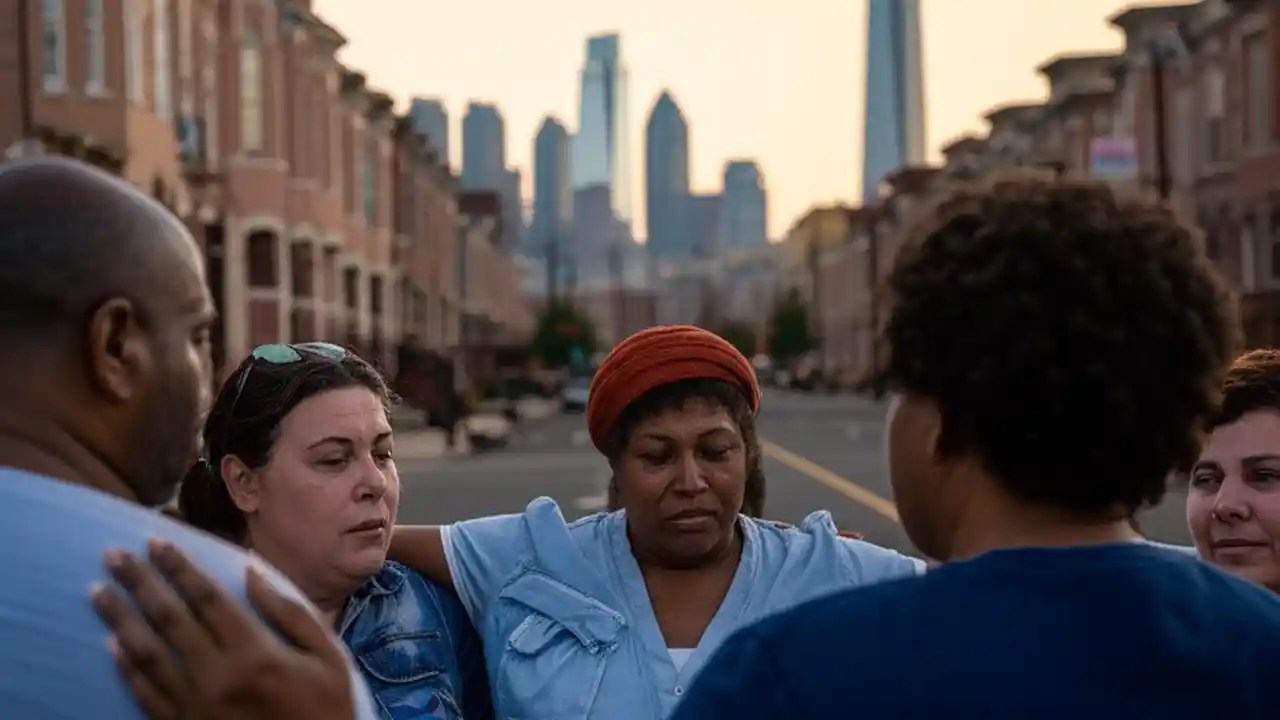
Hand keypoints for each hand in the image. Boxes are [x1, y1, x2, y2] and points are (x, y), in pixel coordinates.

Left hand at [90, 539, 355, 719]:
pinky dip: (126, 668)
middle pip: (169, 619)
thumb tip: (251, 572)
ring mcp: (194, 705)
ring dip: (119, 619)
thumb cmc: (326, 706)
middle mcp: (217, 676)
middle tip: (114, 555)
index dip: (179, 568)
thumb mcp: (326, 656)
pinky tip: (111, 645)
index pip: (206, 598)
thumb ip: (290, 613)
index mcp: (255, 652)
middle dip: (140, 583)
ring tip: (99, 592)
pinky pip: (146, 694)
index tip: (156, 541)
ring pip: (147, 654)